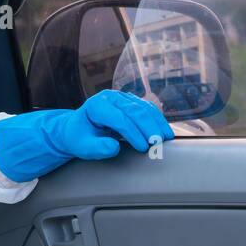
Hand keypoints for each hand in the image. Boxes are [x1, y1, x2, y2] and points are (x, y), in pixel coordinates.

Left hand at [53, 90, 174, 159]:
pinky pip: (148, 109)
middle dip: (149, 128)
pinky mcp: (132, 103)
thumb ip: (96, 148)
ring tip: (166, 139)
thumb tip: (114, 147)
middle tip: (158, 144)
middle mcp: (111, 97)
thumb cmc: (80, 137)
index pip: (119, 118)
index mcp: (97, 105)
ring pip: (145, 108)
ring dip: (157, 124)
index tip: (143, 148)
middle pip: (135, 111)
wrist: (79, 128)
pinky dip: (158, 121)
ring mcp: (123, 98)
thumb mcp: (82, 146)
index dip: (133, 133)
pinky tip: (165, 132)